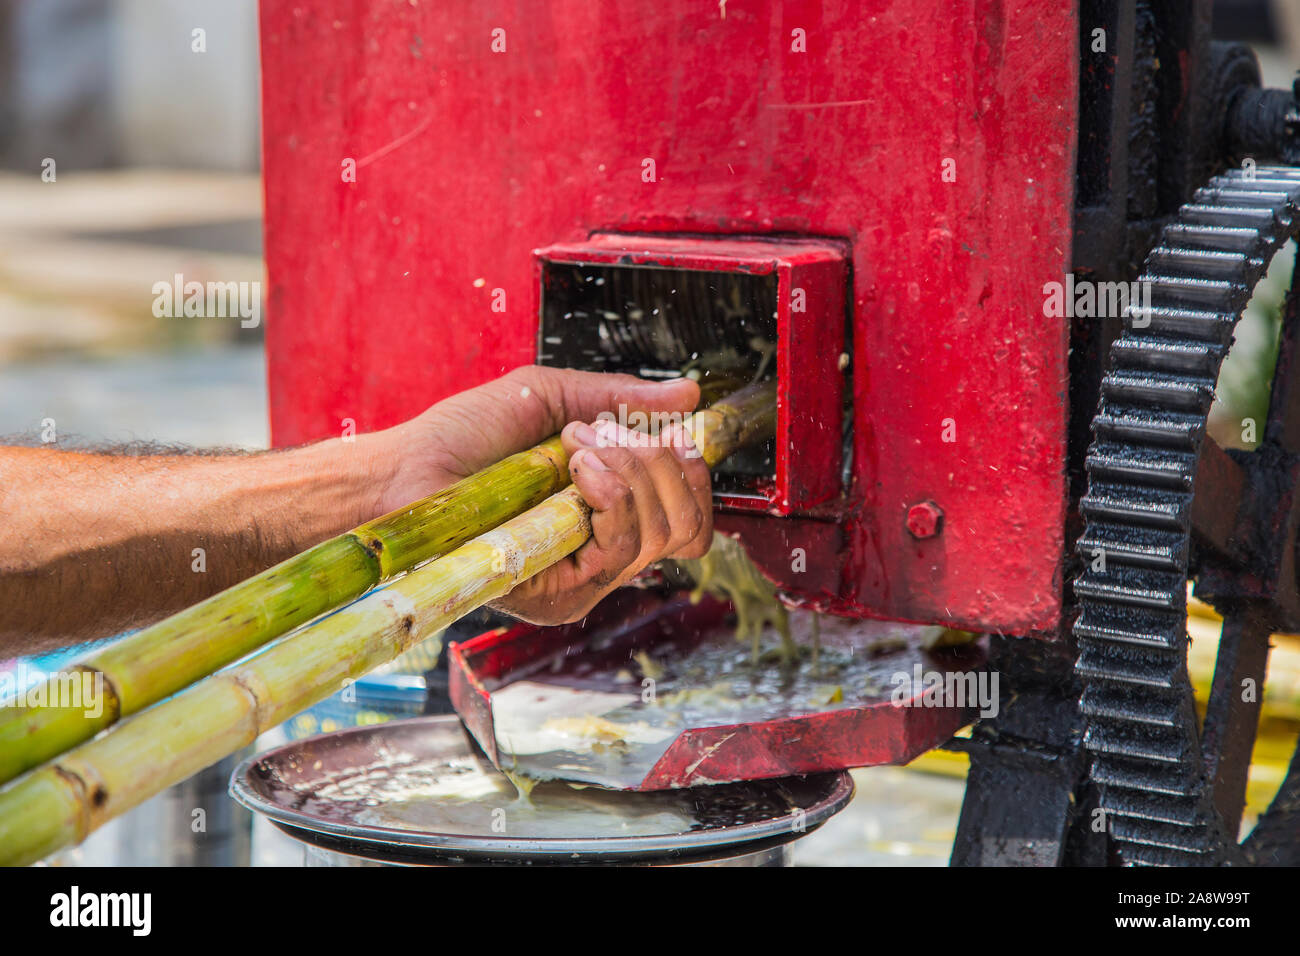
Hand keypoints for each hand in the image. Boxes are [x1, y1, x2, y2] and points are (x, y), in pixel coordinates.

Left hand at [367, 365, 713, 623]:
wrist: (404, 471)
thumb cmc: (461, 439)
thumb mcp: (550, 399)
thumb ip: (619, 397)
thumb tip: (690, 395)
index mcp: (608, 516)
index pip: (688, 519)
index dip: (693, 476)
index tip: (667, 433)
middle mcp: (602, 554)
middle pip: (686, 527)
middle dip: (661, 462)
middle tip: (603, 432)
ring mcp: (582, 579)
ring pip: (658, 535)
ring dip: (630, 470)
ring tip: (576, 446)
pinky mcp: (558, 595)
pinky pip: (619, 552)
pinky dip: (610, 494)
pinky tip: (576, 467)